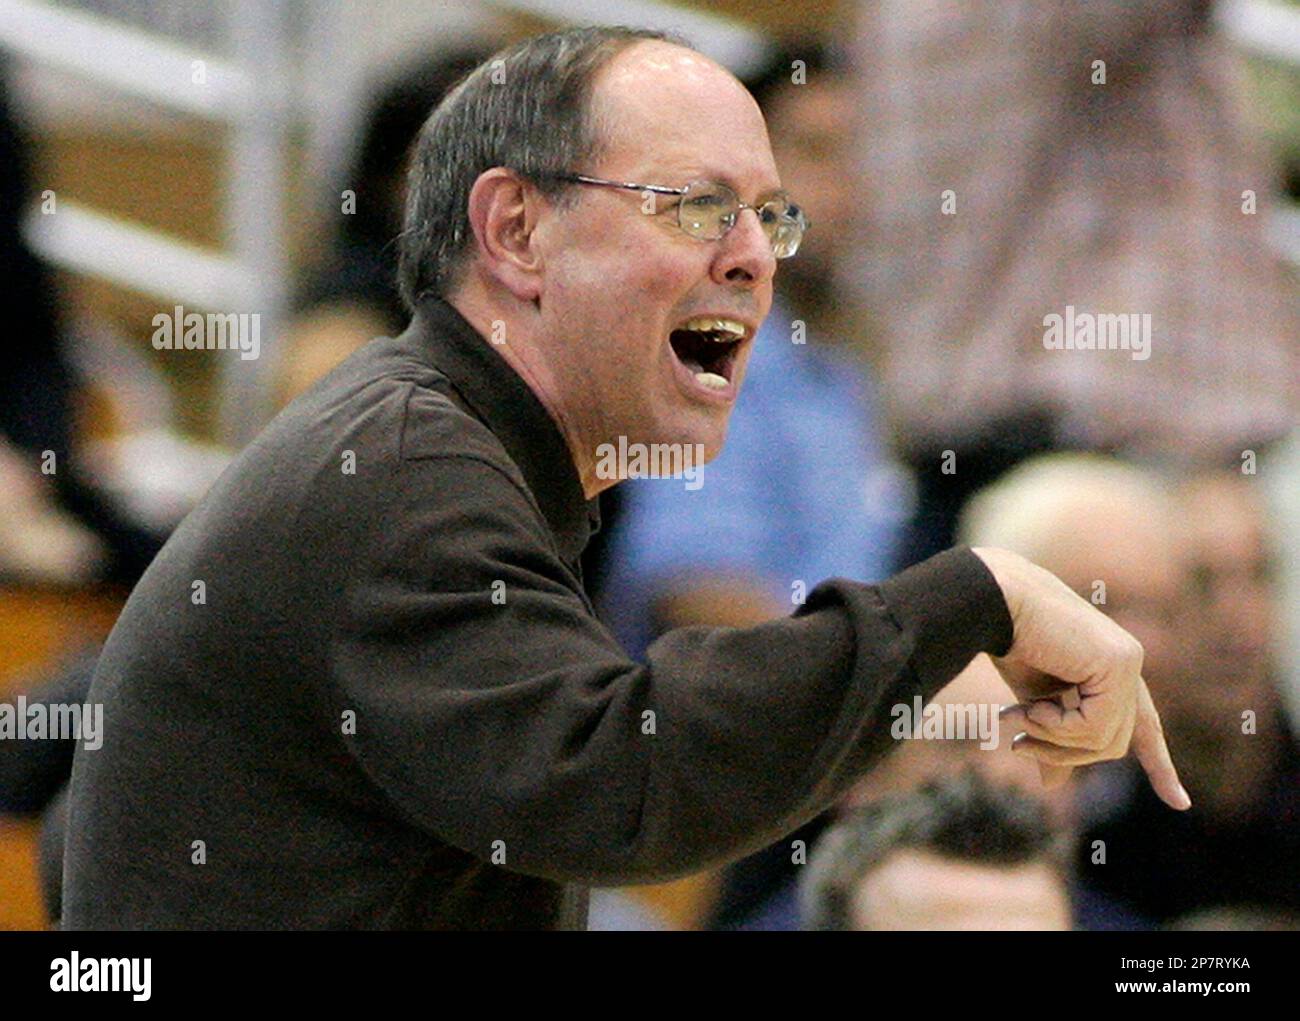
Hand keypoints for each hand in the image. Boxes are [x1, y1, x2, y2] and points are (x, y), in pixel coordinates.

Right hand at [971, 546, 1190, 809]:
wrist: (994, 603)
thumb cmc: (1008, 643)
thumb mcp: (1032, 703)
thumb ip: (1051, 737)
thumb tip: (1053, 786)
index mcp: (1111, 670)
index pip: (1142, 726)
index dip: (1159, 764)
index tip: (1180, 804)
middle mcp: (1127, 665)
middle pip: (1113, 744)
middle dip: (1062, 754)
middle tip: (1017, 747)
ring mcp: (1127, 663)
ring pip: (1104, 742)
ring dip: (1052, 740)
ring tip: (1013, 721)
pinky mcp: (1118, 664)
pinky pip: (1095, 728)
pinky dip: (1056, 728)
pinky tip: (1031, 707)